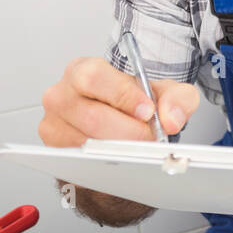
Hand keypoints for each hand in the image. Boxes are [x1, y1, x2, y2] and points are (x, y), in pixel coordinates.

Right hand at [38, 56, 199, 146]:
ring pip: (87, 143)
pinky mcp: (54, 148)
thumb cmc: (134, 103)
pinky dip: (106, 161)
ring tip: (138, 145)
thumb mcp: (164, 92)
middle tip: (150, 136)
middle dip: (129, 131)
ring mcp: (54, 123)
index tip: (147, 111)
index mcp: (83, 70)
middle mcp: (62, 94)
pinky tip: (121, 156)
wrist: (121, 122)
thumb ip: (177, 98)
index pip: (94, 78)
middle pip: (93, 117)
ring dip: (119, 149)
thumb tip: (171, 119)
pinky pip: (81, 160)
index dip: (123, 96)